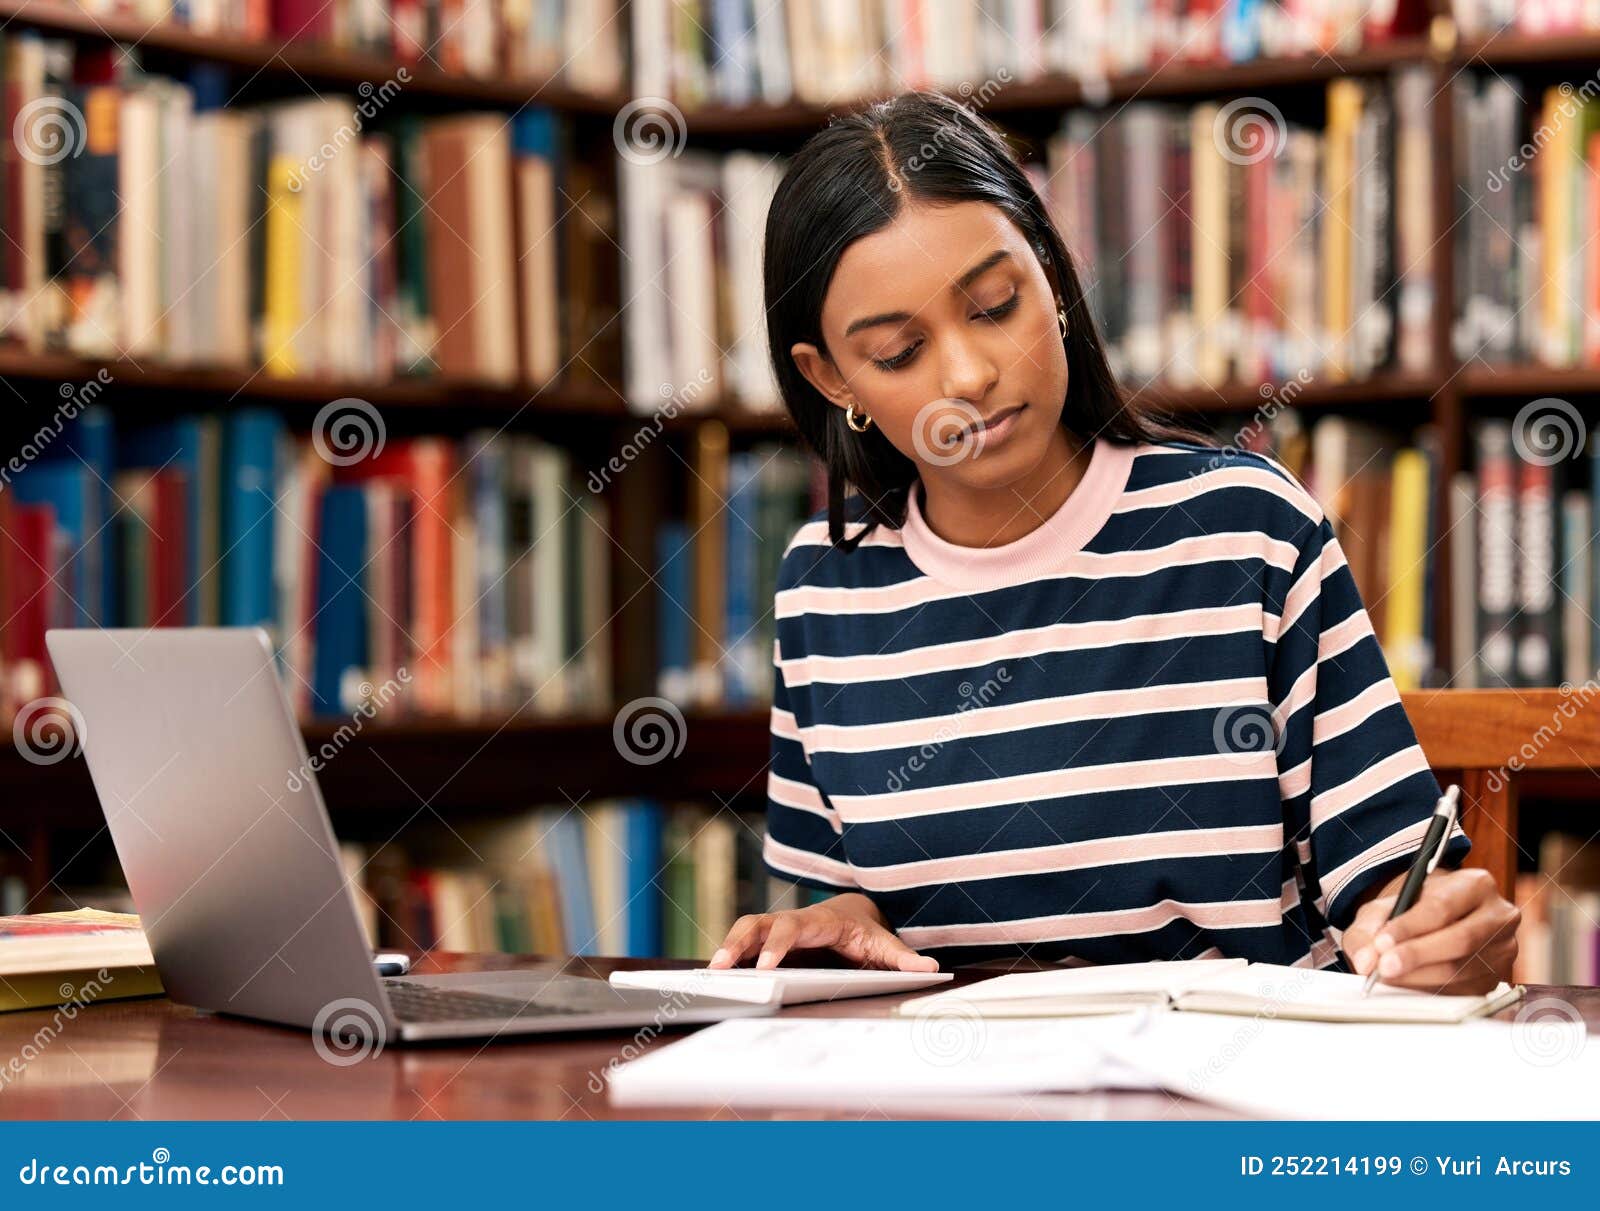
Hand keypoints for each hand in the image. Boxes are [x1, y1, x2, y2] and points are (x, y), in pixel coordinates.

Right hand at [707, 893, 939, 971]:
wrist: (854, 915)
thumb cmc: (867, 931)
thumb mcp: (886, 944)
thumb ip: (904, 957)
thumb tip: (931, 967)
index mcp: (819, 921)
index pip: (793, 929)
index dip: (779, 945)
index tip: (769, 967)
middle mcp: (792, 921)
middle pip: (759, 923)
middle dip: (739, 942)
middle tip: (722, 967)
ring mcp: (778, 929)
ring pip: (746, 930)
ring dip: (728, 948)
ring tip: (711, 972)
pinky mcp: (769, 942)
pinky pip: (745, 945)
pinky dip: (730, 957)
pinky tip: (716, 977)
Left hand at [1343, 867, 1519, 993]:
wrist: (1437, 922)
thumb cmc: (1413, 910)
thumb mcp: (1384, 908)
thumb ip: (1368, 930)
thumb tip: (1365, 961)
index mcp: (1475, 885)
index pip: (1442, 907)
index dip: (1410, 927)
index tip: (1382, 942)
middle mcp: (1498, 915)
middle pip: (1460, 940)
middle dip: (1417, 955)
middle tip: (1384, 966)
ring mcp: (1503, 949)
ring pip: (1462, 969)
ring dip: (1420, 977)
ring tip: (1389, 977)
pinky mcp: (1497, 977)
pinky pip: (1465, 990)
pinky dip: (1432, 990)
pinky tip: (1408, 986)